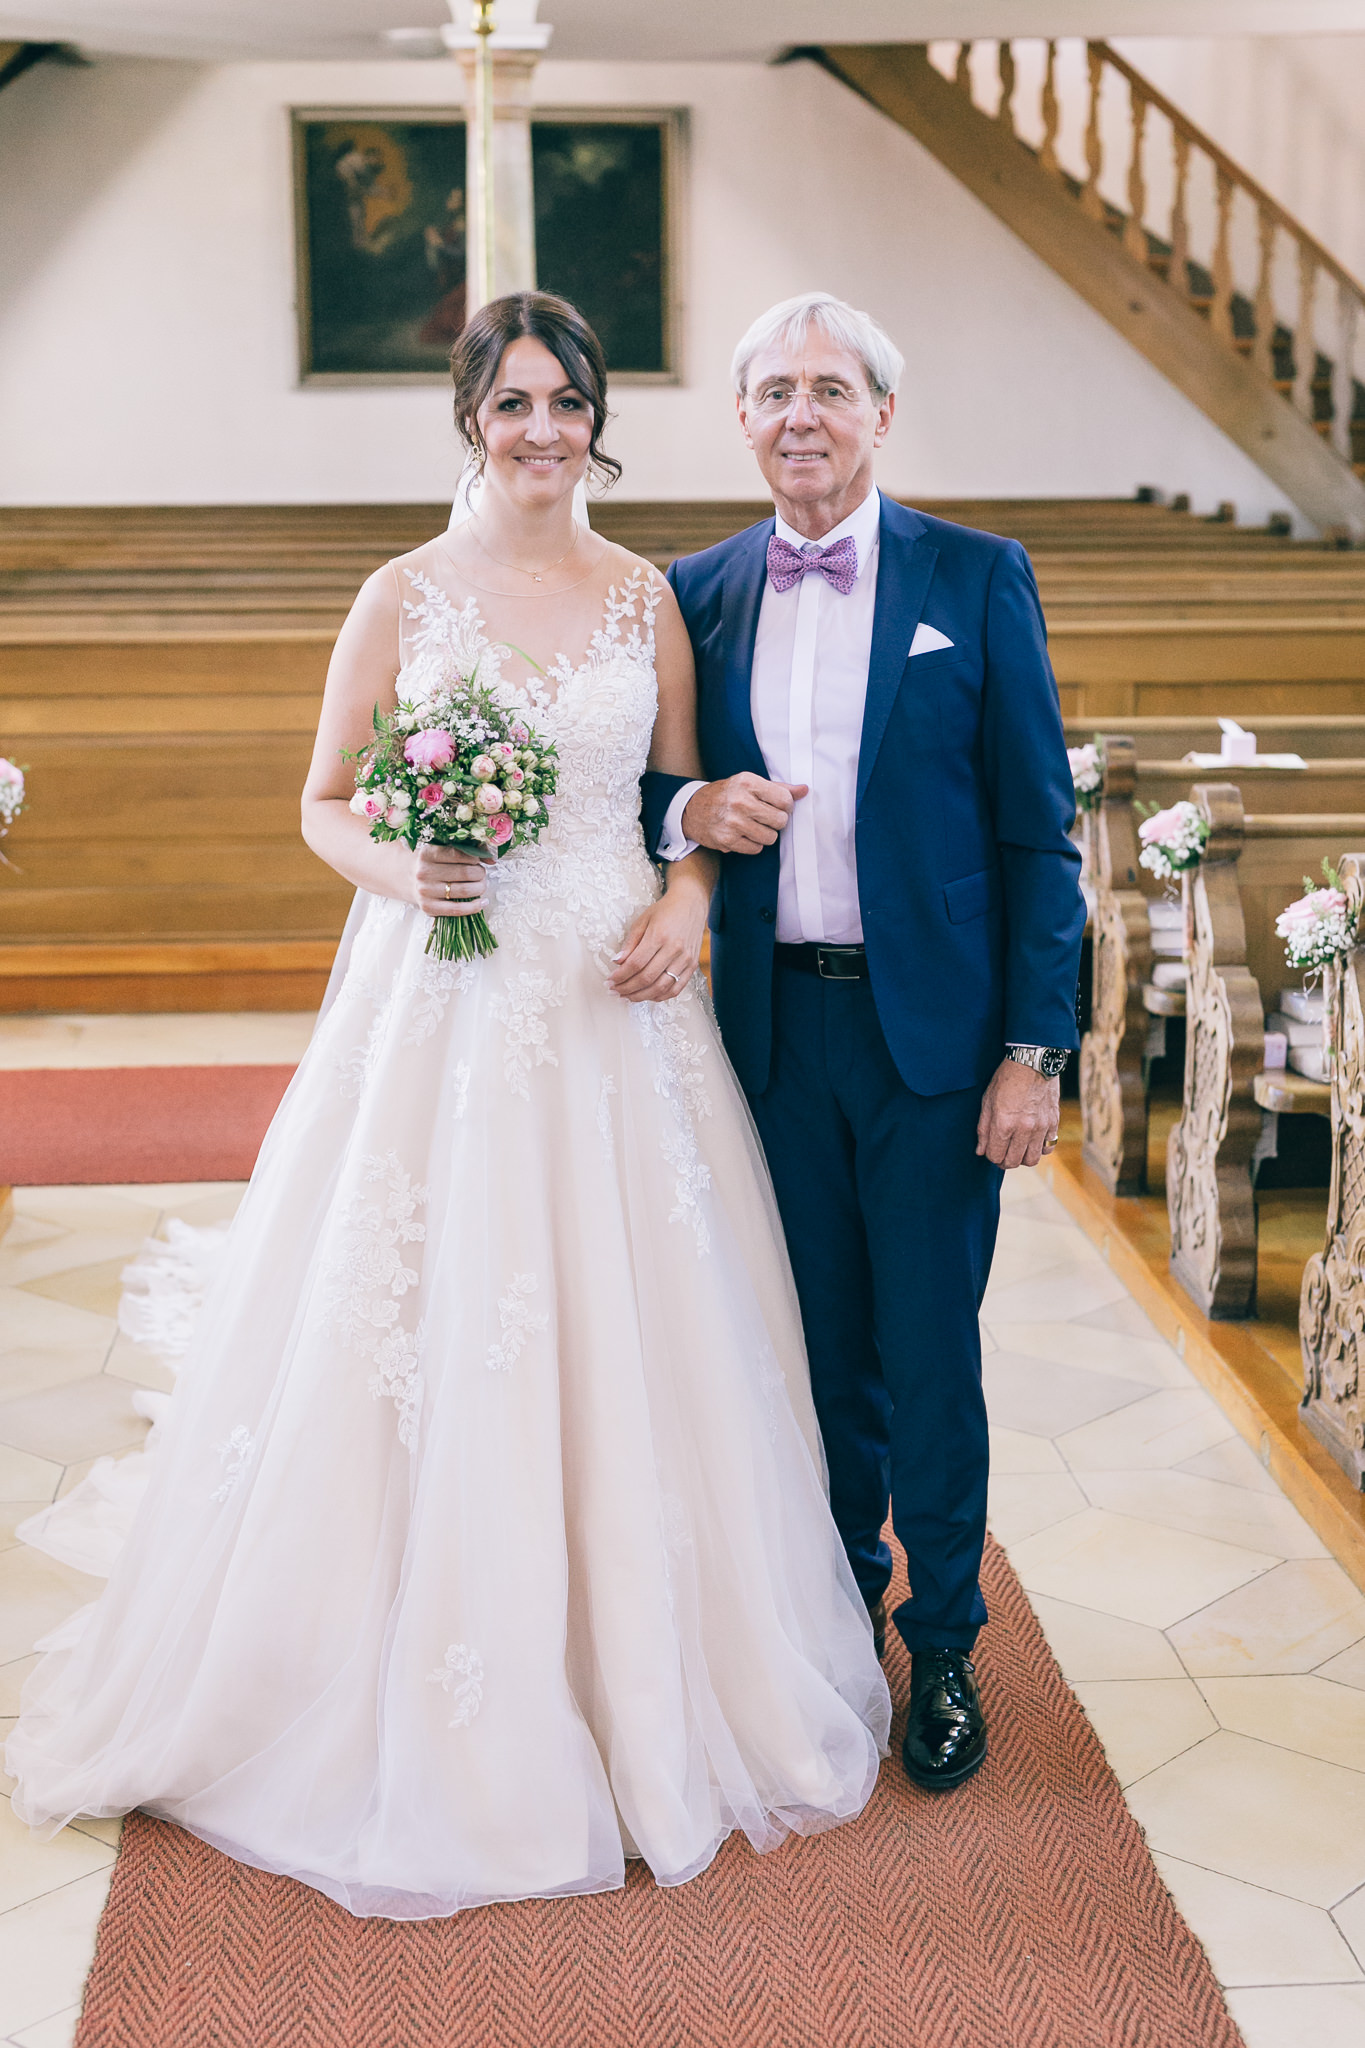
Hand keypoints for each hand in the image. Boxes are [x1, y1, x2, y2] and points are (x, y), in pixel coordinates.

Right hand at [411, 843, 493, 919]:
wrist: (405, 877)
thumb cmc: (430, 862)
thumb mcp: (441, 849)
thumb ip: (467, 849)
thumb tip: (492, 859)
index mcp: (427, 853)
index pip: (459, 854)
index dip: (475, 857)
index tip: (478, 860)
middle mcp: (424, 872)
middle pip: (465, 873)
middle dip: (480, 873)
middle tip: (481, 873)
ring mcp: (425, 891)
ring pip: (464, 891)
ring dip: (480, 888)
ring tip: (481, 885)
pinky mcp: (428, 907)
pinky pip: (457, 909)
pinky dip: (474, 907)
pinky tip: (483, 902)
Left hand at [608, 890, 706, 1003]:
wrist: (691, 904)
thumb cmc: (665, 911)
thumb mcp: (642, 920)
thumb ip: (630, 943)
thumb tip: (617, 963)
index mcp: (659, 935)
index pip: (635, 964)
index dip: (621, 976)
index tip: (611, 981)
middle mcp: (674, 949)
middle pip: (647, 978)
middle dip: (627, 988)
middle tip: (615, 991)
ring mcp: (685, 959)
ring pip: (661, 987)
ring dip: (641, 996)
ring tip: (628, 996)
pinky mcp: (693, 965)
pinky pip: (676, 989)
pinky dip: (660, 996)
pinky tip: (647, 995)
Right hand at [682, 773, 807, 854]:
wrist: (691, 809)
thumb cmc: (726, 794)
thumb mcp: (749, 784)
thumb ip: (778, 788)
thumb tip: (804, 790)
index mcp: (748, 782)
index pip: (785, 800)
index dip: (786, 807)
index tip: (777, 807)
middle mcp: (740, 801)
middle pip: (780, 821)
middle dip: (776, 822)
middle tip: (764, 818)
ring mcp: (733, 822)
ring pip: (771, 837)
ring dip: (765, 834)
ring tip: (753, 826)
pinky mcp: (727, 840)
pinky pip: (756, 848)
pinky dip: (753, 844)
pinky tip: (743, 834)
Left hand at [976, 1060, 1060, 1169]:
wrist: (1033, 1062)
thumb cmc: (1007, 1079)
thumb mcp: (987, 1101)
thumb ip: (983, 1129)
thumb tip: (981, 1151)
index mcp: (1003, 1124)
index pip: (995, 1156)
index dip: (991, 1156)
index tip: (991, 1150)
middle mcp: (1023, 1129)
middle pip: (1013, 1162)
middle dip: (1004, 1161)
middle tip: (1003, 1153)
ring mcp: (1040, 1127)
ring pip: (1031, 1160)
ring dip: (1022, 1158)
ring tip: (1018, 1148)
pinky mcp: (1053, 1123)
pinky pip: (1048, 1147)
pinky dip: (1039, 1149)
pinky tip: (1032, 1141)